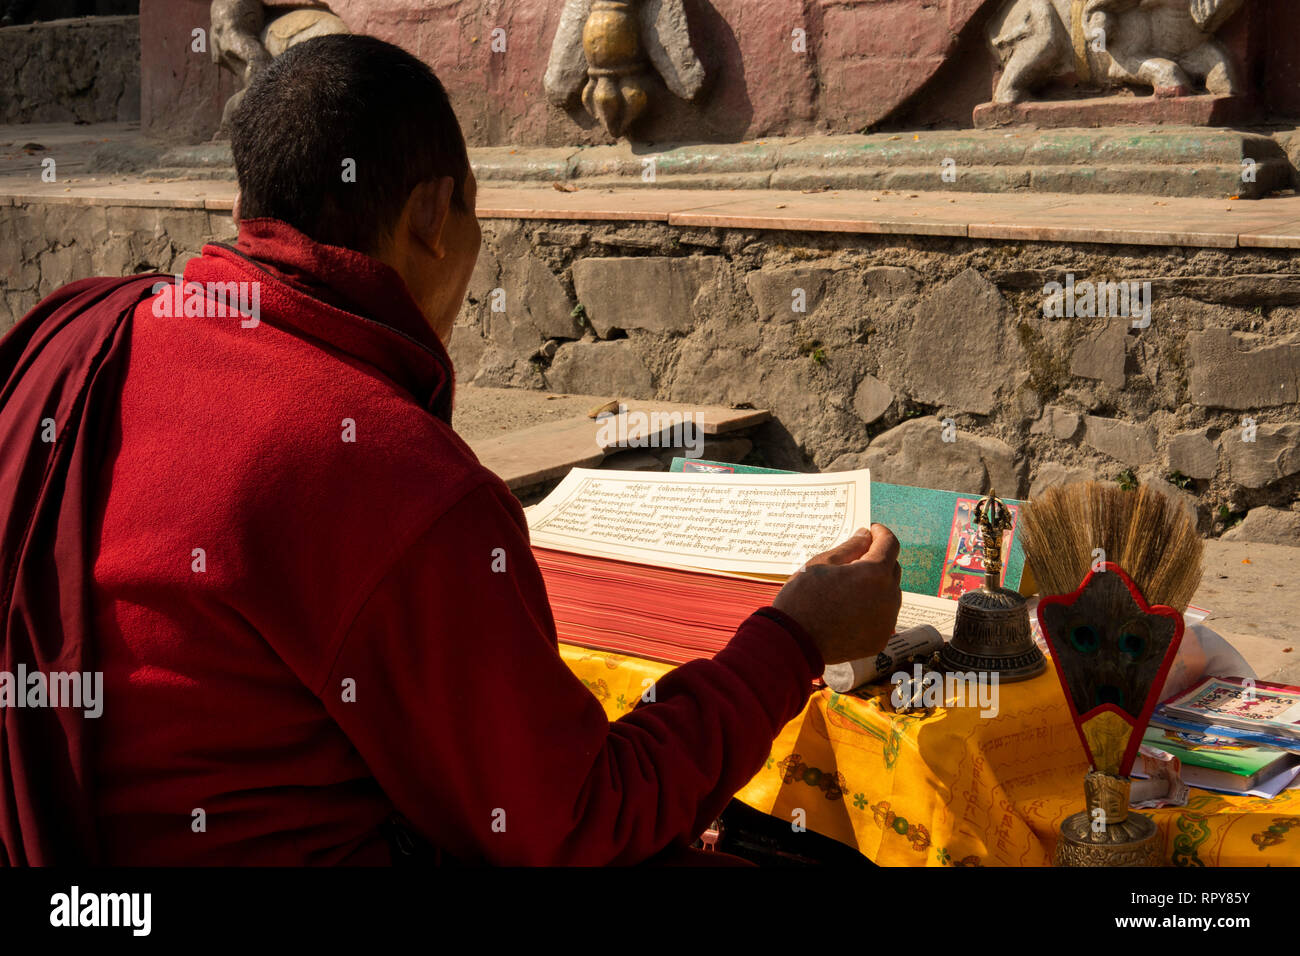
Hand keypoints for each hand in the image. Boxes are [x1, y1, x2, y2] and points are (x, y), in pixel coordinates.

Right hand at [772, 524, 902, 665]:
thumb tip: (865, 535)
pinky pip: (882, 617)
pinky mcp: (879, 639)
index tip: (871, 531)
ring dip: (876, 586)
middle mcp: (888, 597)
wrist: (794, 642)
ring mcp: (886, 621)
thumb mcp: (822, 563)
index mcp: (874, 573)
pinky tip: (849, 610)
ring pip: (889, 594)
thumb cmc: (803, 598)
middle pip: (892, 569)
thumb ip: (850, 547)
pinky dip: (871, 609)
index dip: (880, 533)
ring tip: (848, 588)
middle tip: (853, 560)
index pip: (890, 544)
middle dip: (877, 560)